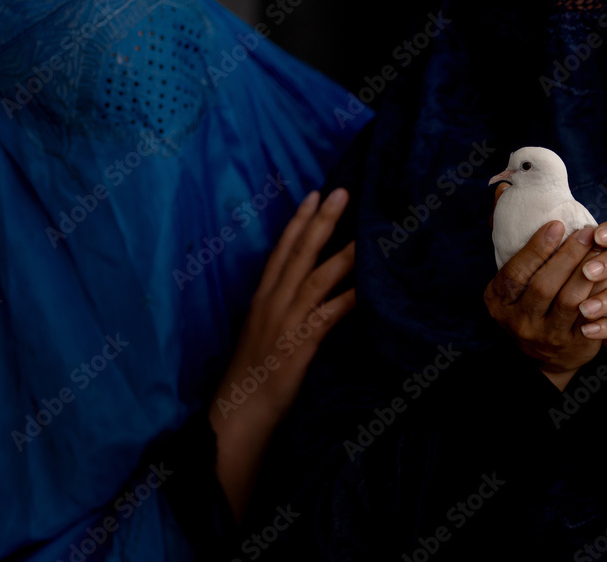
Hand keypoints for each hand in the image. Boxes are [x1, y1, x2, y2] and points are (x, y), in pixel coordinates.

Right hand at [209, 188, 355, 519]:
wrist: (238, 414)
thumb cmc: (252, 378)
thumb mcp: (262, 334)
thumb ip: (279, 311)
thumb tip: (300, 294)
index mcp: (262, 299)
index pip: (280, 251)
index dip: (297, 222)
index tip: (313, 194)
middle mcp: (272, 304)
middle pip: (298, 254)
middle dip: (320, 221)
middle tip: (341, 192)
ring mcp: (285, 322)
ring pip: (314, 277)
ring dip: (340, 251)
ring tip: (362, 231)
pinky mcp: (298, 344)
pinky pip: (328, 315)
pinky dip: (349, 298)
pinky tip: (368, 286)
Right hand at [485, 182, 606, 389]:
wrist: (544, 356)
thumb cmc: (527, 302)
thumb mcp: (511, 278)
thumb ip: (509, 235)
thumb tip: (503, 187)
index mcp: (498, 302)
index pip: (515, 273)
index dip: (537, 249)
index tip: (557, 225)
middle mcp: (518, 322)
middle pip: (543, 286)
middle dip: (567, 256)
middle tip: (587, 231)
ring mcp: (546, 337)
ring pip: (570, 301)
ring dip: (588, 271)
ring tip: (602, 247)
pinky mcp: (574, 346)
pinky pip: (591, 315)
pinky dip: (602, 292)